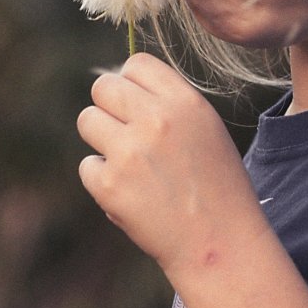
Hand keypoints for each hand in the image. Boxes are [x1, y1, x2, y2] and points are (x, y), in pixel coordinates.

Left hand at [76, 52, 262, 277]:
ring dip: (102, 140)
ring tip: (131, 165)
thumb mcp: (205, 129)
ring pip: (87, 120)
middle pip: (103, 87)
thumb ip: (165, 101)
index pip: (136, 64)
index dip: (132, 84)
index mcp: (184, 102)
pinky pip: (88, 165)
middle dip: (110, 108)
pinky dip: (103, 180)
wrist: (219, 244)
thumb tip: (118, 80)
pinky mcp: (110, 184)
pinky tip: (132, 194)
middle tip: (127, 135)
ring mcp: (130, 152)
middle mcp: (156, 120)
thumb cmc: (215, 185)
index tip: (139, 106)